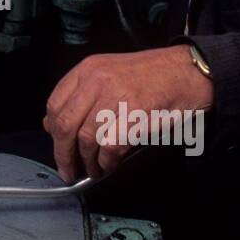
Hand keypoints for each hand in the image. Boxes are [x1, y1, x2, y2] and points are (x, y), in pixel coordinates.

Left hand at [42, 46, 213, 181]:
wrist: (188, 72)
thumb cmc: (152, 75)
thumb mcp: (109, 74)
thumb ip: (82, 96)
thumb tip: (53, 124)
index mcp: (88, 69)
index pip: (54, 103)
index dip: (52, 130)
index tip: (56, 145)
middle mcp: (97, 80)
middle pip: (65, 125)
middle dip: (63, 154)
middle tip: (67, 169)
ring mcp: (116, 97)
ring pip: (87, 139)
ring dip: (88, 162)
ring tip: (94, 170)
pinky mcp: (135, 115)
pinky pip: (111, 148)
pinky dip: (108, 163)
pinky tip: (110, 165)